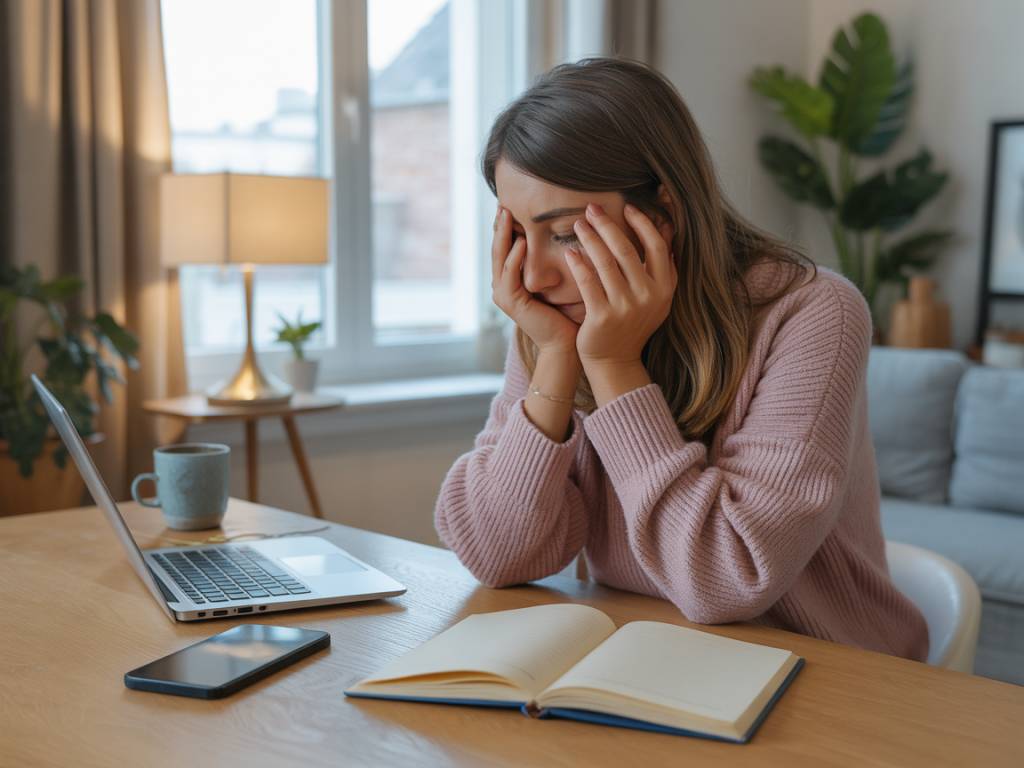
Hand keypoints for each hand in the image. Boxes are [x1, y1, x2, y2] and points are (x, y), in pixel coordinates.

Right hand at [490, 205, 580, 355]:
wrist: (568, 344)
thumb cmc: (570, 313)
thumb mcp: (560, 278)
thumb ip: (555, 257)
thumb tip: (567, 227)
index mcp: (512, 281)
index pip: (507, 246)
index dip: (508, 226)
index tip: (514, 202)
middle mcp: (503, 286)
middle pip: (498, 248)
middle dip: (500, 225)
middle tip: (503, 202)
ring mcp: (503, 295)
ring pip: (500, 258)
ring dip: (502, 235)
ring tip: (506, 214)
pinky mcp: (511, 303)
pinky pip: (510, 274)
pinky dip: (514, 257)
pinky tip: (521, 242)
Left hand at [565, 202, 676, 369]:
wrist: (615, 361)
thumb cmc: (633, 323)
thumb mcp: (657, 298)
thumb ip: (664, 266)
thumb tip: (669, 227)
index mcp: (664, 289)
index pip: (657, 246)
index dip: (642, 223)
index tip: (626, 207)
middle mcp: (648, 297)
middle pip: (627, 250)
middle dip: (608, 224)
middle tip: (592, 208)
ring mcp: (625, 307)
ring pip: (605, 262)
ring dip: (590, 238)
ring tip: (578, 224)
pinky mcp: (602, 316)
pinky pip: (588, 281)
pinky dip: (578, 263)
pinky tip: (570, 252)